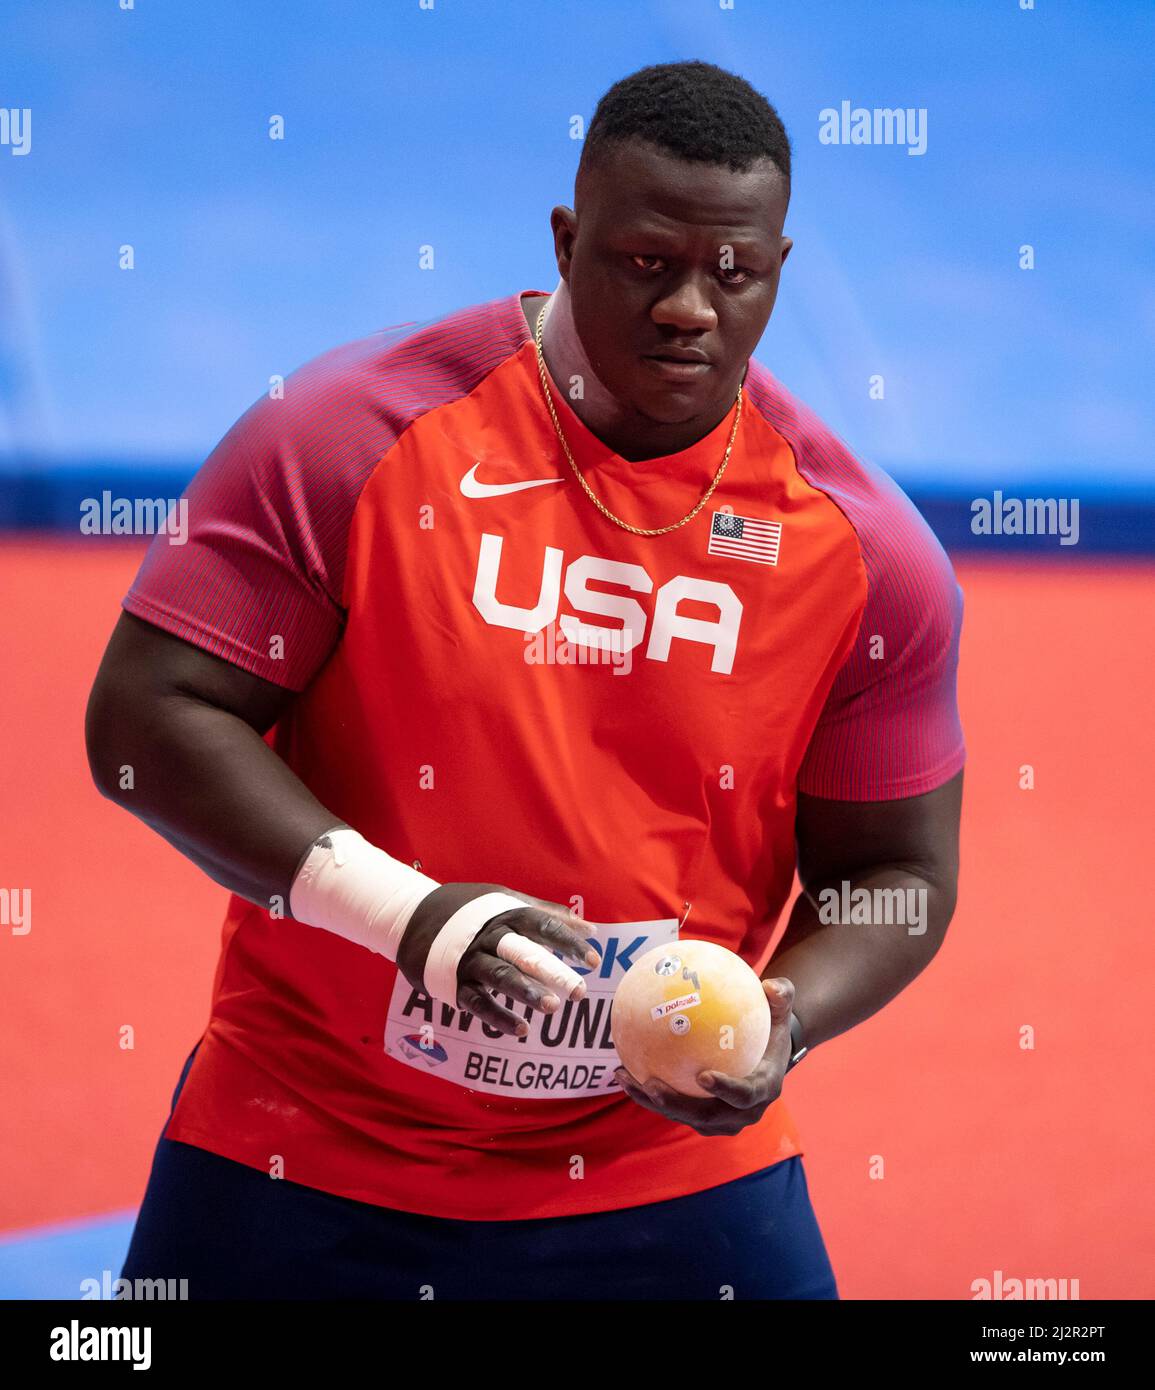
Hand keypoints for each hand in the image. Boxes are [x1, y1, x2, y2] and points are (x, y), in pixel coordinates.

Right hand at [398, 882, 598, 1036]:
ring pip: (499, 976)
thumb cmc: (468, 909)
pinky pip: (476, 1001)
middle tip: (580, 990)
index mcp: (505, 913)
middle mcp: (488, 935)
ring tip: (552, 1007)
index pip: (543, 925)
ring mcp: (468, 959)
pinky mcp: (451, 981)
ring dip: (526, 992)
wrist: (409, 915)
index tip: (594, 960)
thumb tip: (590, 927)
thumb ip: (547, 914)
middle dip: (553, 971)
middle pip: (524, 952)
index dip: (569, 942)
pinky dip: (497, 1016)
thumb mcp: (505, 902)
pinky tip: (520, 1029)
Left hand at [613, 976, 795, 1135]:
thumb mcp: (781, 1008)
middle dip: (677, 1104)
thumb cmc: (771, 1027)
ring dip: (652, 1101)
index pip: (744, 1095)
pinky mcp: (700, 1117)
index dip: (726, 1090)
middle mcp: (742, 1112)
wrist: (767, 1056)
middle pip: (706, 1116)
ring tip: (625, 1077)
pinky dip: (647, 1092)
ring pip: (683, 1116)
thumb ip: (780, 995)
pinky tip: (622, 1070)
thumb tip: (772, 985)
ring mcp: (720, 1119)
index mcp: (763, 1088)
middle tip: (652, 1082)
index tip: (704, 1075)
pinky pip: (672, 1107)